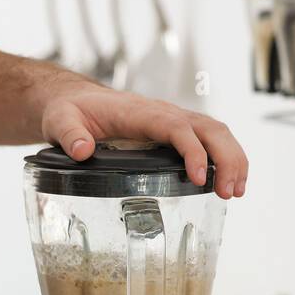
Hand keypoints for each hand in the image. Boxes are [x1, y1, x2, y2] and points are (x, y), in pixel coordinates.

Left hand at [35, 79, 249, 199]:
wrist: (76, 101)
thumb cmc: (71, 110)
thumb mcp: (61, 120)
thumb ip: (69, 133)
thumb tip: (82, 150)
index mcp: (140, 112)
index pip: (176, 127)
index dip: (192, 151)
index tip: (198, 178)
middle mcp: (164, 113)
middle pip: (209, 128)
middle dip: (225, 158)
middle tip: (228, 193)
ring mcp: (174, 121)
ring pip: (216, 133)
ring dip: (232, 159)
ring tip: (234, 192)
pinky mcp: (177, 131)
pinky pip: (211, 139)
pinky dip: (226, 158)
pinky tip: (228, 182)